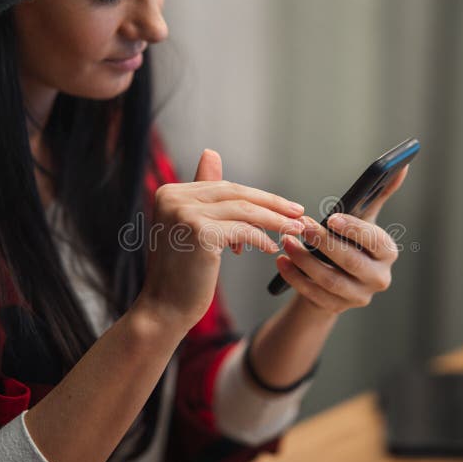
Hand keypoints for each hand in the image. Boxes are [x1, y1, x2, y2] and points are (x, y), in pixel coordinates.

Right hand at [134, 149, 305, 329]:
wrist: (164, 308)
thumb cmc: (181, 272)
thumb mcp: (191, 227)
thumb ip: (204, 195)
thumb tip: (211, 152)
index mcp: (170, 191)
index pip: (223, 187)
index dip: (256, 197)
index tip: (283, 205)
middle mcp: (174, 197)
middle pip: (235, 194)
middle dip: (270, 204)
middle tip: (298, 212)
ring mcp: (185, 213)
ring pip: (243, 211)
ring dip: (274, 220)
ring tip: (295, 229)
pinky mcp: (200, 232)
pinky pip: (243, 230)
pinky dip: (260, 238)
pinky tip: (270, 248)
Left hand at [275, 165, 408, 315]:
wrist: (336, 278)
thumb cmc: (351, 241)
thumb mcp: (364, 219)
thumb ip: (379, 193)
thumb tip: (401, 165)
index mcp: (387, 252)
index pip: (375, 241)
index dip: (353, 229)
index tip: (331, 217)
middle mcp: (379, 277)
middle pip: (351, 262)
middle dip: (324, 243)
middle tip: (302, 226)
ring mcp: (359, 297)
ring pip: (330, 280)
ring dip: (304, 260)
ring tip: (287, 242)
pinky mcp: (337, 308)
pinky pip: (313, 295)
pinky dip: (295, 278)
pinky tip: (281, 262)